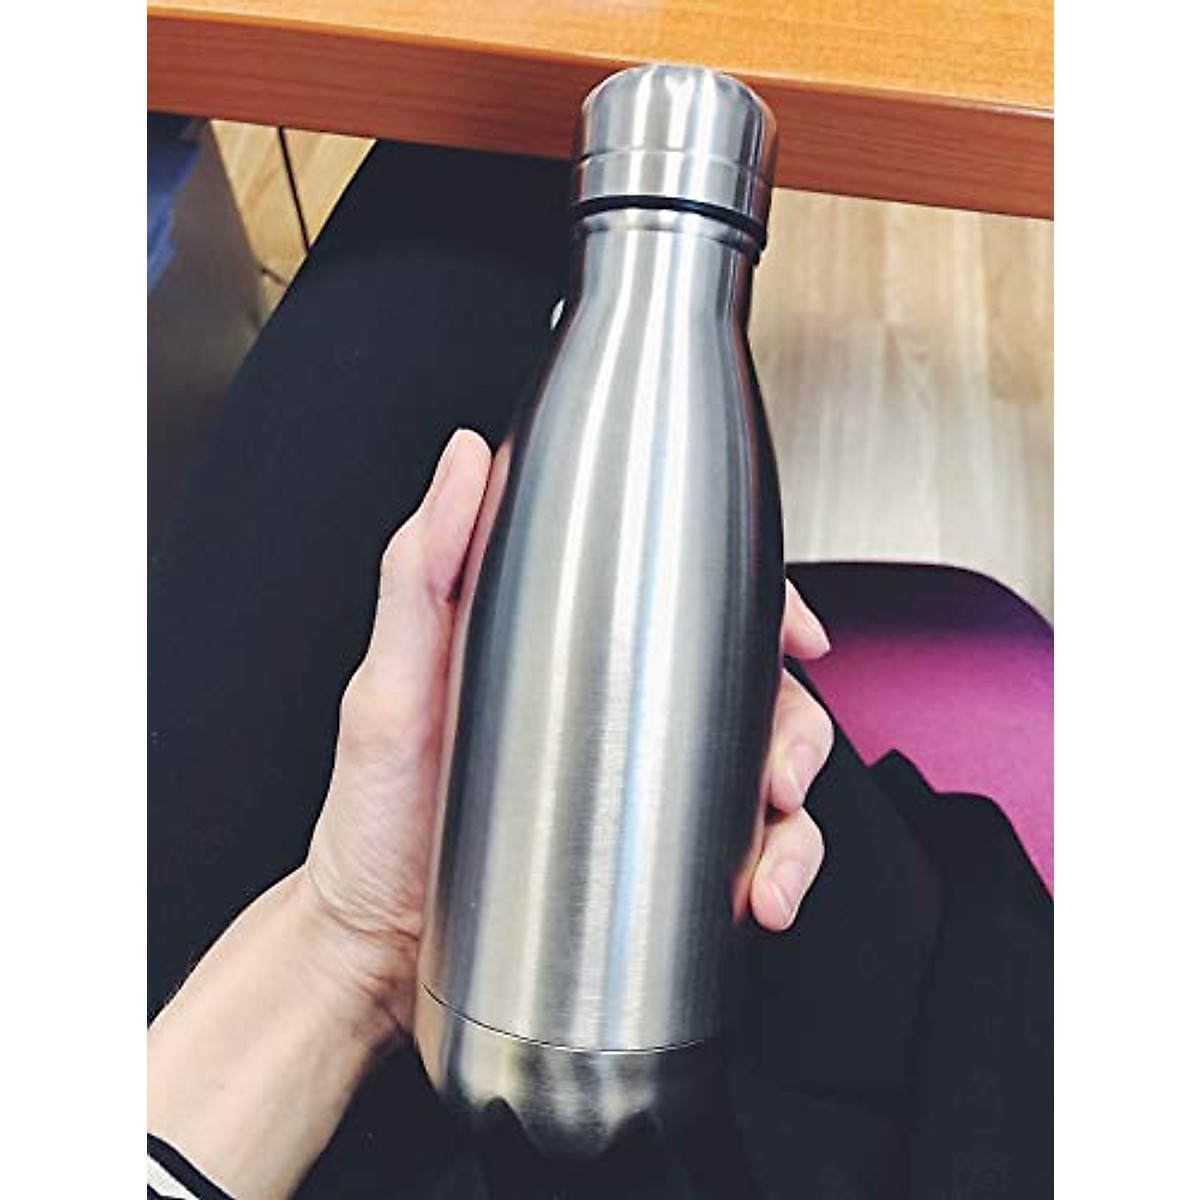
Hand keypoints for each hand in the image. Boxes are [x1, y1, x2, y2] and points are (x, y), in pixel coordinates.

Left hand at [148, 428, 833, 1197]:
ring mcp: (631, 789)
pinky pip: (735, 858)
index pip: (686, 604)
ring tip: (770, 867)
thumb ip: (422, 571)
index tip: (794, 631)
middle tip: (780, 774)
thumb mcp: (387, 685)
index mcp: (566, 653)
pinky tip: (756, 898)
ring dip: (796, 823)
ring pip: (757, 778)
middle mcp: (612, 715)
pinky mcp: (643, 860)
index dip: (761, 607)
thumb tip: (464, 461)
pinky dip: (772, 877)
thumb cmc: (373, 817)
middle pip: (746, 694)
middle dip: (794, 730)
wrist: (371, 946)